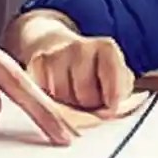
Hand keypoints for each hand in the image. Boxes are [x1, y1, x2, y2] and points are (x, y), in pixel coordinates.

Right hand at [7, 11, 133, 111]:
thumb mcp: (118, 79)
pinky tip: (56, 91)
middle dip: (88, 105)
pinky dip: (50, 100)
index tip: (110, 106)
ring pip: (63, 99)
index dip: (112, 101)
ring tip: (72, 95)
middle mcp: (80, 47)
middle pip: (85, 96)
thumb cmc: (94, 71)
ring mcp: (55, 54)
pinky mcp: (36, 63)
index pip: (113, 85)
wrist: (59, 48)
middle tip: (87, 98)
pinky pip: (44, 95)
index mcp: (107, 48)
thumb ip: (121, 93)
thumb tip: (112, 110)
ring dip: (67, 104)